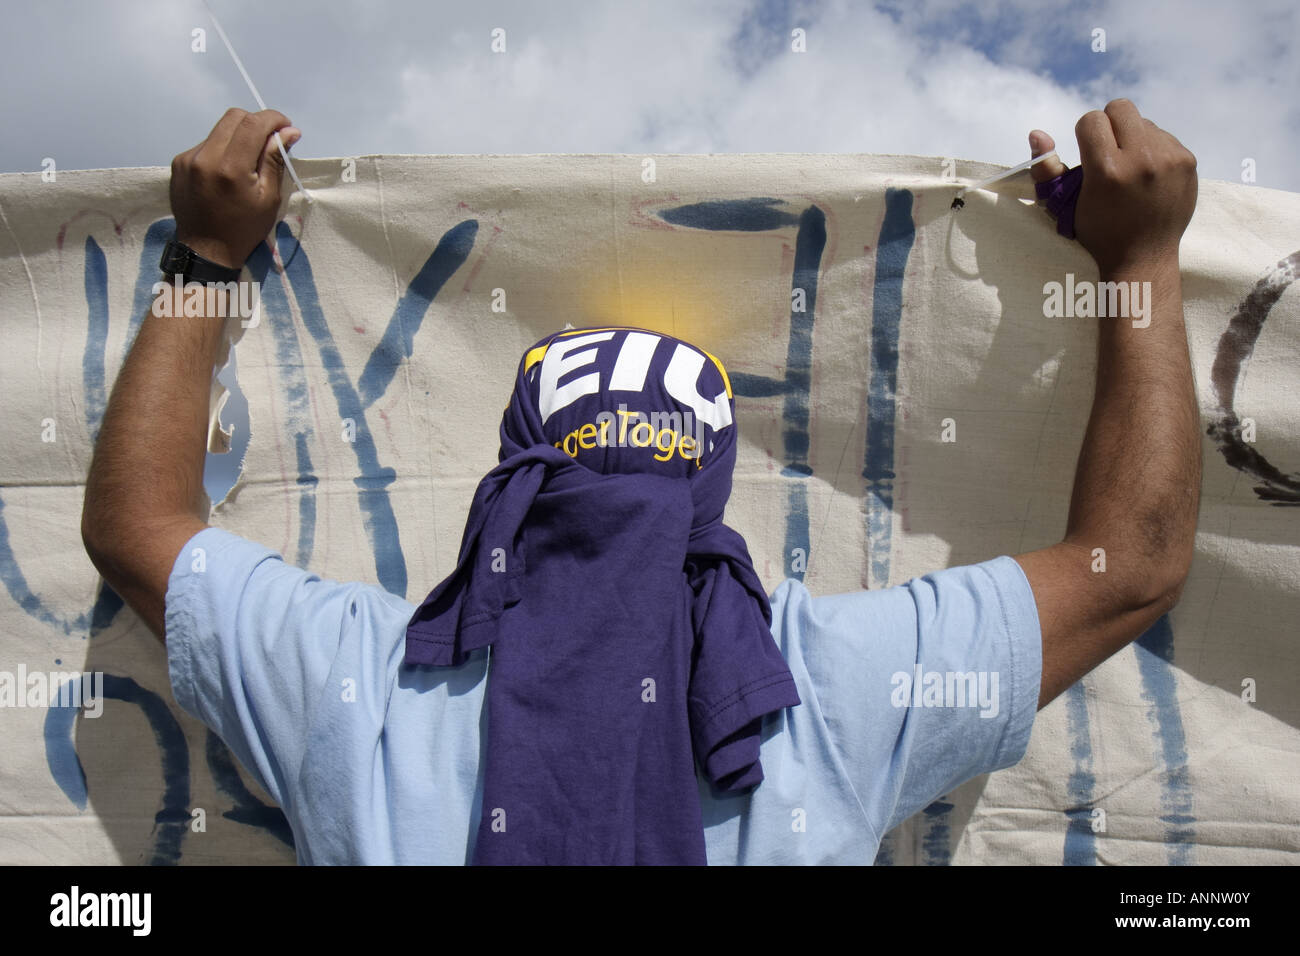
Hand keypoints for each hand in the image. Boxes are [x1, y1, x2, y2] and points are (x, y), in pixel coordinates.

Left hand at [169, 108, 300, 269]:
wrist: (204, 251)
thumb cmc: (244, 229)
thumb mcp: (269, 199)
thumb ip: (275, 160)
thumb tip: (289, 131)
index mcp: (230, 168)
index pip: (252, 124)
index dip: (273, 119)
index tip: (286, 127)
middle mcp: (205, 157)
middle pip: (234, 117)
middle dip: (256, 123)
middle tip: (270, 141)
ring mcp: (188, 158)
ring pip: (219, 129)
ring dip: (239, 137)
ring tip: (247, 160)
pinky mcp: (178, 163)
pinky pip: (206, 144)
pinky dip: (222, 149)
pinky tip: (227, 171)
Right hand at [1030, 99, 1196, 275]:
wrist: (1144, 257)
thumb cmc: (1098, 231)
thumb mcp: (1065, 205)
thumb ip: (1047, 169)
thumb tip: (1037, 132)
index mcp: (1106, 170)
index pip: (1092, 119)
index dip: (1085, 134)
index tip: (1089, 154)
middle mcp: (1141, 160)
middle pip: (1120, 108)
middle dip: (1110, 126)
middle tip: (1109, 152)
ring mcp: (1169, 159)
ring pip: (1144, 122)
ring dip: (1133, 139)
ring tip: (1131, 170)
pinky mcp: (1188, 161)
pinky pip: (1165, 136)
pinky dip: (1154, 150)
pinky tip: (1149, 176)